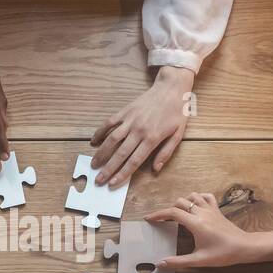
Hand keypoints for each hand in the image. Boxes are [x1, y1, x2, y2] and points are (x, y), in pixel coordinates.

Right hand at [91, 66, 195, 187]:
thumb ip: (166, 153)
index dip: (122, 174)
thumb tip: (156, 169)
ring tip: (93, 164)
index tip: (112, 184)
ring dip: (101, 153)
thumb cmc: (177, 112)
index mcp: (152, 138)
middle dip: (108, 169)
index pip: (134, 161)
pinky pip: (109, 123)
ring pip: (112, 139)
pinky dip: (100, 132)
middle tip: (98, 180)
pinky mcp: (125, 111)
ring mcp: (130, 120)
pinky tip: (93, 142)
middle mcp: (139, 130)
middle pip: (120, 154)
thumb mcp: (178, 134)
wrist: (171, 88)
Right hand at [145, 193, 260, 270]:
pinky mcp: (218, 210)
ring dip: (183, 202)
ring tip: (178, 214)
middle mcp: (202, 213)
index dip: (158, 214)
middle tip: (163, 221)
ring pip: (192, 196)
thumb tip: (160, 264)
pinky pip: (206, 197)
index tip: (149, 219)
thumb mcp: (199, 260)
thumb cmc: (223, 254)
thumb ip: (179, 262)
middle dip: (168, 210)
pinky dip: (198, 198)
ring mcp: (211, 209)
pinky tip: (195, 206)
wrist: (244, 247)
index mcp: (196, 223)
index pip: (173, 213)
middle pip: (180, 202)